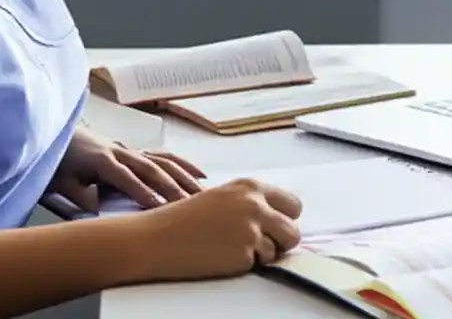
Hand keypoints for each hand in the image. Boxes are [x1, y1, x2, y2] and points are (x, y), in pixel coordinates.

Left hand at [48, 128, 205, 212]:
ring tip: (203, 194)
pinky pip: (163, 156)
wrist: (54, 133)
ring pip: (163, 161)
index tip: (157, 207)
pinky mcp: (135, 152)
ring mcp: (130, 150)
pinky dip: (183, 165)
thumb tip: (100, 216)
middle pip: (150, 167)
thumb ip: (79, 199)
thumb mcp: (59, 183)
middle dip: (171, 186)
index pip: (124, 177)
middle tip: (190, 205)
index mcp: (100, 159)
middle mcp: (119, 151)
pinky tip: (200, 175)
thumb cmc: (56, 161)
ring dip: (184, 177)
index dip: (140, 191)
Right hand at [136, 178, 302, 279]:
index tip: (274, 226)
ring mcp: (251, 231)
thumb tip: (279, 219)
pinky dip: (244, 264)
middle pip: (293, 231)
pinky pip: (258, 264)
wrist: (158, 237)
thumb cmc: (186, 219)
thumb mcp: (223, 198)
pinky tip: (222, 255)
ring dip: (262, 254)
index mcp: (250, 186)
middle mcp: (255, 205)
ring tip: (232, 247)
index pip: (292, 204)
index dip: (284, 219)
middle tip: (261, 244)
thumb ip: (252, 203)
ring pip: (278, 251)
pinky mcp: (243, 255)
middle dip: (281, 241)